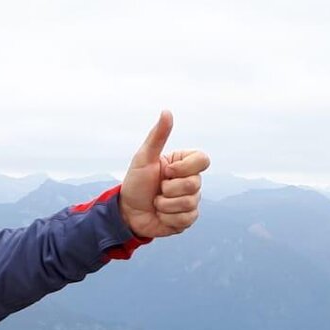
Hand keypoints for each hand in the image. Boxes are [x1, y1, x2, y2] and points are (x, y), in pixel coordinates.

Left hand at [119, 110, 209, 238]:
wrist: (127, 213)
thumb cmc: (135, 183)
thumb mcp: (143, 158)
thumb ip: (157, 136)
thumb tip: (167, 111)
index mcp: (184, 164)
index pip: (203, 160)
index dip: (184, 168)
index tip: (166, 171)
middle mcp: (191, 181)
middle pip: (195, 184)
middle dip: (169, 189)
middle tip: (157, 189)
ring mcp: (191, 200)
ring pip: (190, 202)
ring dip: (165, 205)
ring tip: (156, 202)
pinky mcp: (187, 218)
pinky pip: (186, 218)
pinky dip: (168, 218)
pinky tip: (161, 215)